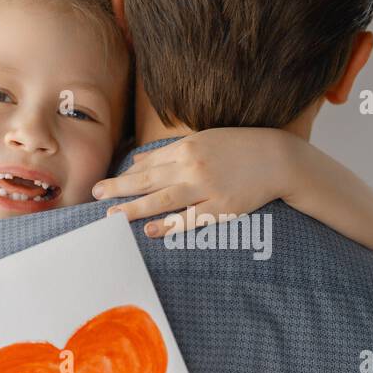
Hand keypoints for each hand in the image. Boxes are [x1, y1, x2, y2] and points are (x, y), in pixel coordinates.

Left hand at [91, 128, 301, 235]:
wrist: (277, 158)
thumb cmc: (238, 148)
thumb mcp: (202, 141)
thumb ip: (168, 152)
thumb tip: (137, 160)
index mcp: (187, 148)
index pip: (147, 165)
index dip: (122, 177)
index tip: (102, 187)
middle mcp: (193, 167)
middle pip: (148, 181)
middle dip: (119, 189)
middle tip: (95, 197)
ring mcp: (207, 188)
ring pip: (164, 200)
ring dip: (135, 209)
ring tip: (112, 217)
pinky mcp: (222, 207)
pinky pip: (190, 219)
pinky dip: (170, 226)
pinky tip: (150, 231)